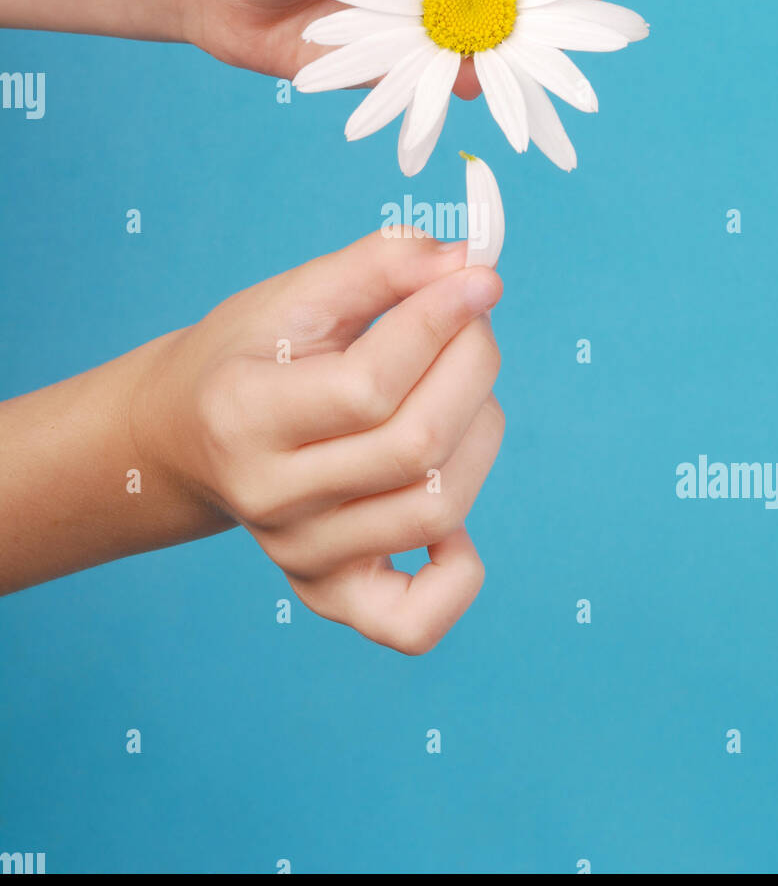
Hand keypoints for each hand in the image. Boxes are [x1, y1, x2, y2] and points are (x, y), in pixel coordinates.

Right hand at [130, 232, 503, 653]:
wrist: (190, 435)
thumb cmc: (252, 355)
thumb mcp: (299, 294)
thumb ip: (382, 266)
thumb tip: (470, 264)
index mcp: (244, 414)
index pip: (368, 386)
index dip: (440, 323)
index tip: (479, 279)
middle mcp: (269, 498)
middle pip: (415, 447)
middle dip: (472, 365)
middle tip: (473, 324)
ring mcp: (300, 555)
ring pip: (437, 509)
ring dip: (479, 432)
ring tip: (460, 391)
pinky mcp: (329, 594)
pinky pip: (416, 621)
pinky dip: (459, 571)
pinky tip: (448, 510)